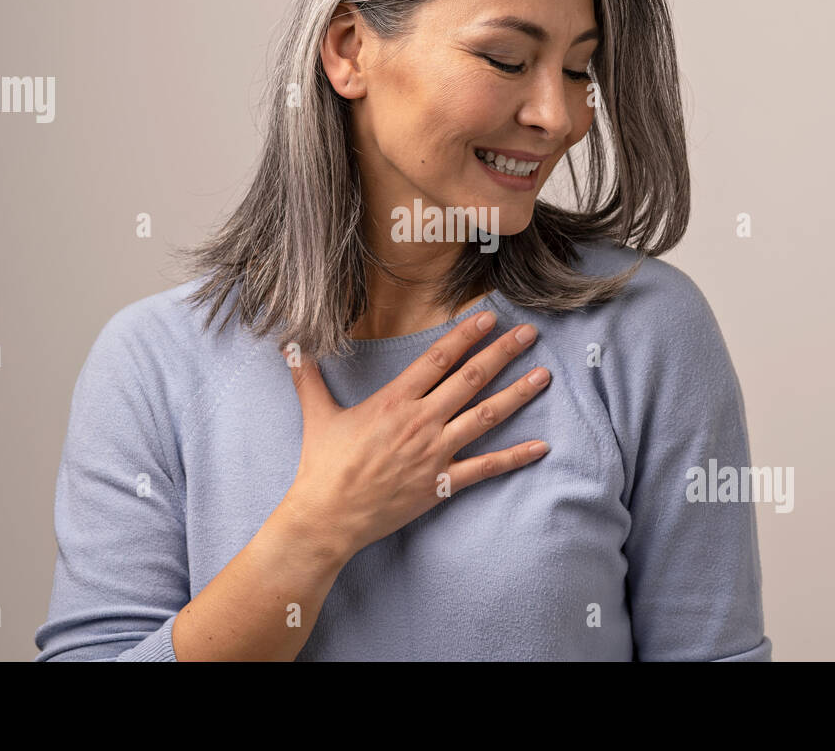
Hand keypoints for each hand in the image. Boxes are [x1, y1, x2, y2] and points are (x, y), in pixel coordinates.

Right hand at [281, 309, 550, 559]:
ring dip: (517, 394)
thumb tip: (290, 344)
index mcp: (394, 400)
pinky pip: (486, 467)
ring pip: (485, 416)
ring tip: (543, 375)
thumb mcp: (317, 414)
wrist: (328, 517)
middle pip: (471, 379)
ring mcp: (435, 452)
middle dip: (502, 353)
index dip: (466, 335)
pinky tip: (541, 446)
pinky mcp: (442, 482)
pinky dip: (515, 457)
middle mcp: (420, 421)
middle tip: (529, 333)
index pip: (438, 358)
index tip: (489, 317)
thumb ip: (308, 375)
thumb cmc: (323, 466)